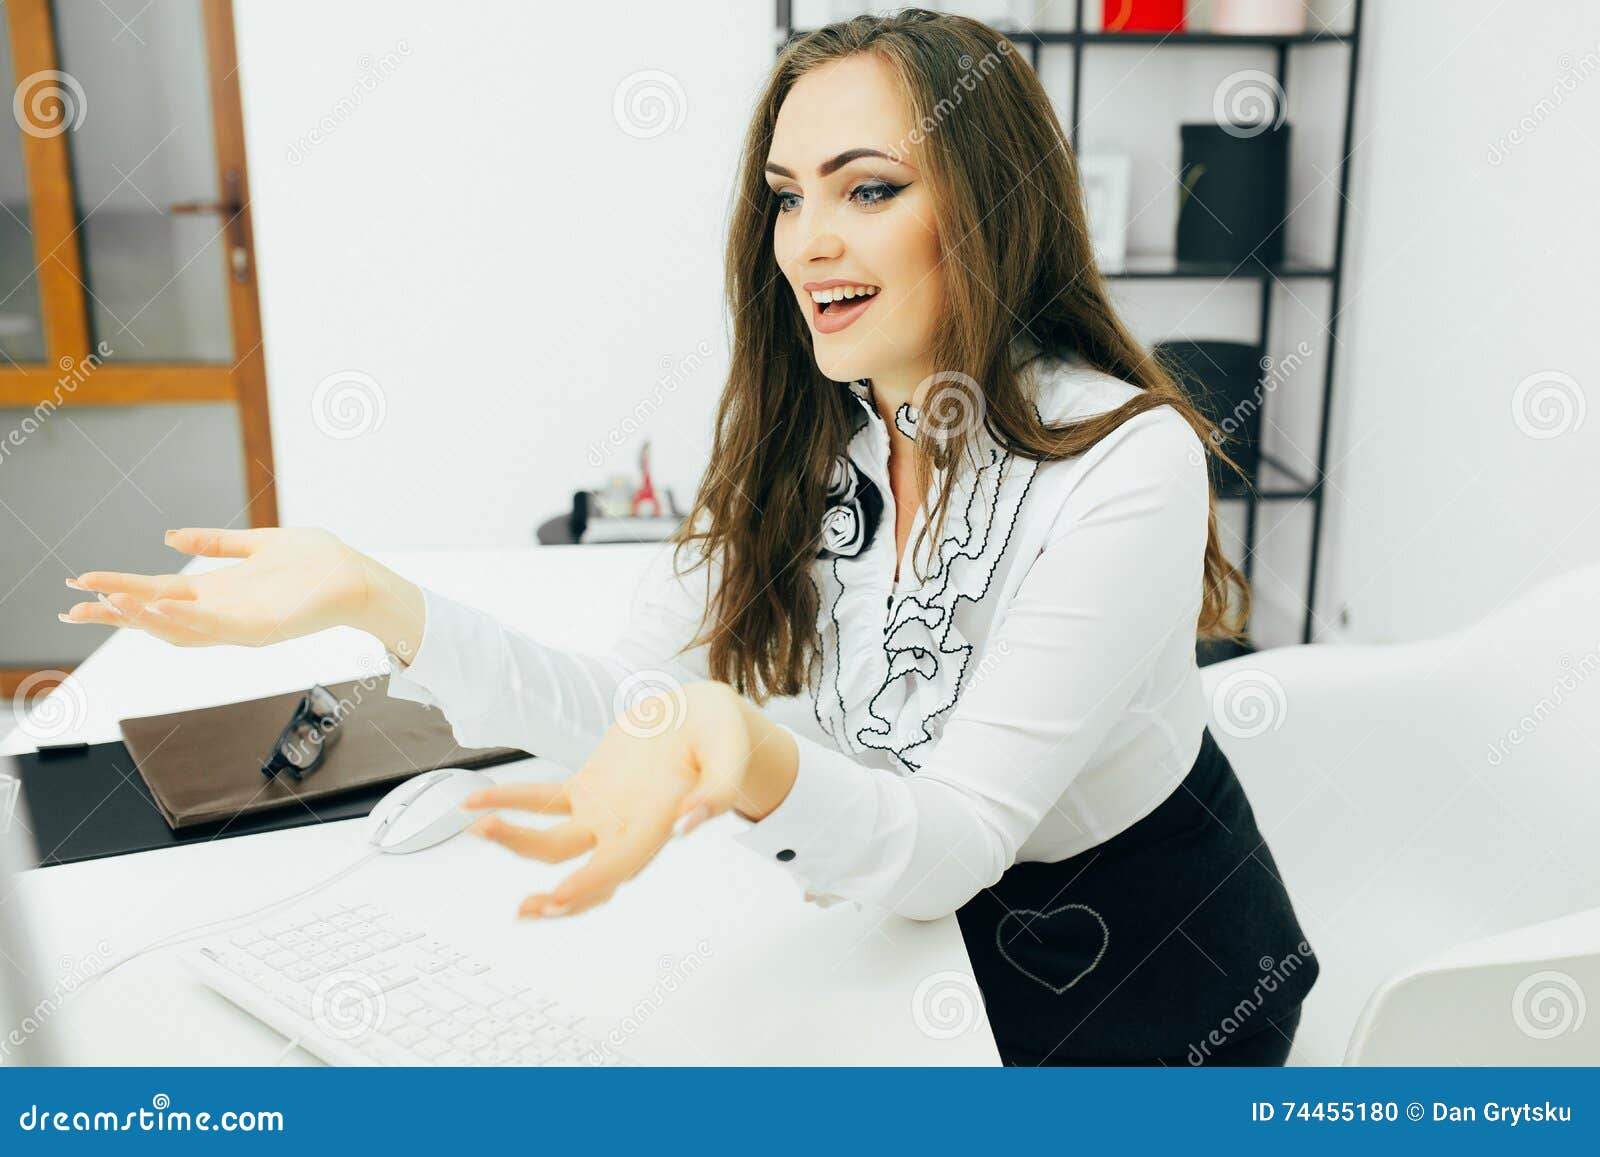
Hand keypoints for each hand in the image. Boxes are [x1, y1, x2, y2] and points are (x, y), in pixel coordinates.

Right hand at [58, 526, 402, 650]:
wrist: (359, 577)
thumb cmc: (316, 562)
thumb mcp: (257, 544)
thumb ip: (215, 543)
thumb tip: (169, 537)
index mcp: (218, 592)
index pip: (158, 594)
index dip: (119, 588)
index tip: (80, 582)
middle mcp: (223, 612)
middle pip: (158, 617)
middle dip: (115, 613)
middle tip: (70, 608)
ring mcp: (241, 624)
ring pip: (181, 627)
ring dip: (143, 615)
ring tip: (107, 601)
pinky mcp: (263, 629)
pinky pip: (217, 627)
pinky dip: (186, 619)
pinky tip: (159, 607)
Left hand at [462, 680, 797, 918]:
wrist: (702, 714)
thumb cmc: (722, 733)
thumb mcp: (731, 754)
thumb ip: (718, 790)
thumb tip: (689, 825)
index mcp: (661, 824)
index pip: (623, 864)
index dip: (592, 882)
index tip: (558, 895)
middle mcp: (628, 829)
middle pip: (586, 875)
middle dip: (556, 899)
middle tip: (525, 909)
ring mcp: (603, 812)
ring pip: (554, 843)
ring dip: (515, 842)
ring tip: (478, 829)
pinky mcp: (586, 788)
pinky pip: (542, 801)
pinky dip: (509, 800)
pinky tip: (473, 801)